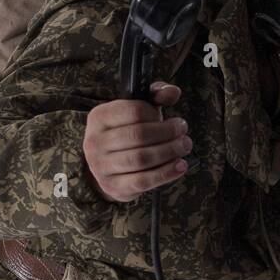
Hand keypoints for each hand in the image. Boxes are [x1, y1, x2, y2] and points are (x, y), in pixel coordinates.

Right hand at [83, 83, 191, 202]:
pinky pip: (144, 180)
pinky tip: (181, 165)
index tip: (170, 118)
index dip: (156, 113)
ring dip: (170, 152)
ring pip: (142, 158)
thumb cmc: (128, 133)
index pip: (134, 111)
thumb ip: (155, 96)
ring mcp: (101, 167)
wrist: (110, 168)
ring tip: (184, 146)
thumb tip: (173, 92)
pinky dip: (166, 173)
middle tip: (184, 132)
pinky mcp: (113, 187)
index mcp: (99, 117)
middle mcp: (95, 141)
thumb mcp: (138, 111)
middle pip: (139, 135)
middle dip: (168, 133)